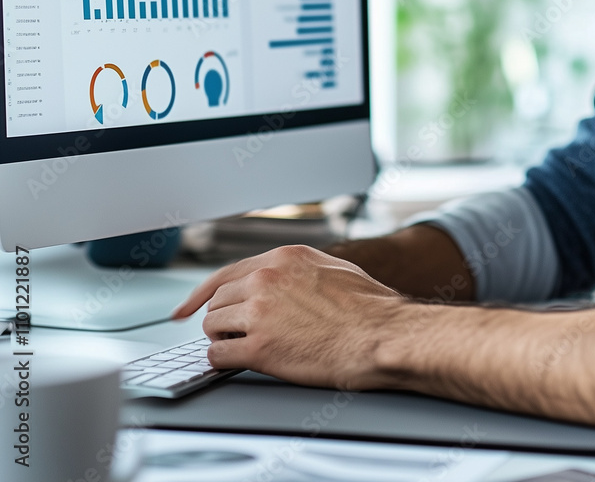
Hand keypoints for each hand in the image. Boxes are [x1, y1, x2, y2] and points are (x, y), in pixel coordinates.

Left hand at [172, 244, 406, 388]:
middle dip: (224, 319)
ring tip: (247, 347)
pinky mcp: (259, 348)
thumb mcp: (334, 268)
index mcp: (284, 258)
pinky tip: (241, 362)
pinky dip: (224, 361)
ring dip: (224, 339)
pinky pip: (218, 355)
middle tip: (237, 333)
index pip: (226, 273)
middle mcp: (267, 279)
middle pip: (218, 300)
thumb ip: (299, 270)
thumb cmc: (370, 308)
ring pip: (213, 326)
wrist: (382, 337)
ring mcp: (260, 312)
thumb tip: (283, 279)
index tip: (186, 307)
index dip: (201, 293)